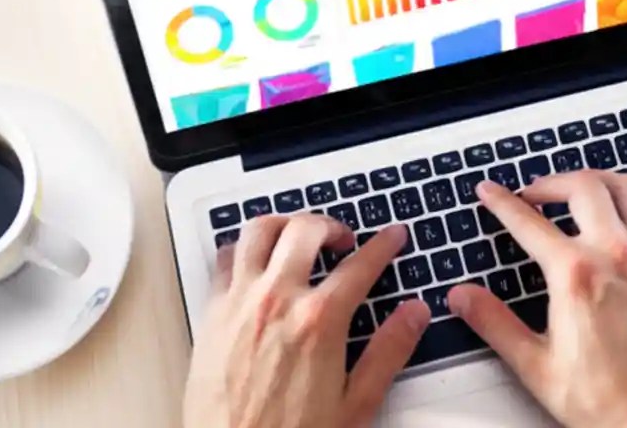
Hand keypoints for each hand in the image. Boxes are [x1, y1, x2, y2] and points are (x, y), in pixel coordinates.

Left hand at [183, 215, 429, 427]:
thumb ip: (389, 351)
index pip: (361, 264)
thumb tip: (415, 315)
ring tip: (299, 235)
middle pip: (306, 230)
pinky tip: (256, 260)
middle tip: (344, 238)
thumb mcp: (356, 403)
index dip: (383, 244)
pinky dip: (243, 249)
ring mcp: (240, 302)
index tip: (392, 237)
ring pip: (259, 231)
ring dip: (285, 224)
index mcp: (319, 321)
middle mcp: (277, 300)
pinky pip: (225, 259)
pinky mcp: (211, 313)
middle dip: (332, 225)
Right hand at [447, 172, 626, 427]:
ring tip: (585, 190)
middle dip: (551, 182)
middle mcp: (618, 255)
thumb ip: (494, 323)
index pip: (529, 222)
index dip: (503, 203)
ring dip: (603, 181)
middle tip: (535, 193)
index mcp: (577, 274)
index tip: (492, 193)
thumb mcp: (535, 365)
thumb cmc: (606, 400)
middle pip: (583, 186)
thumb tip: (464, 298)